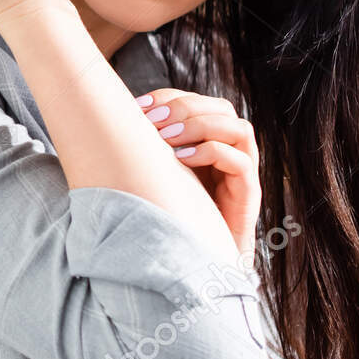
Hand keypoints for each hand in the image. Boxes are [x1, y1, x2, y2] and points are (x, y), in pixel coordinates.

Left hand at [137, 87, 259, 259]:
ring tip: (167, 138)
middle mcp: (230, 151)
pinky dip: (211, 152)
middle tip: (153, 120)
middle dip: (184, 107)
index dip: (170, 98)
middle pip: (222, 108)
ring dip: (200, 126)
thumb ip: (145, 151)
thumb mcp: (156, 176)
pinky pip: (241, 162)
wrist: (198, 261)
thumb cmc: (171, 215)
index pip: (199, 102)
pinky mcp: (248, 194)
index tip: (138, 106)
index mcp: (208, 140)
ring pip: (238, 129)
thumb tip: (110, 125)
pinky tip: (181, 159)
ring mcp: (242, 172)